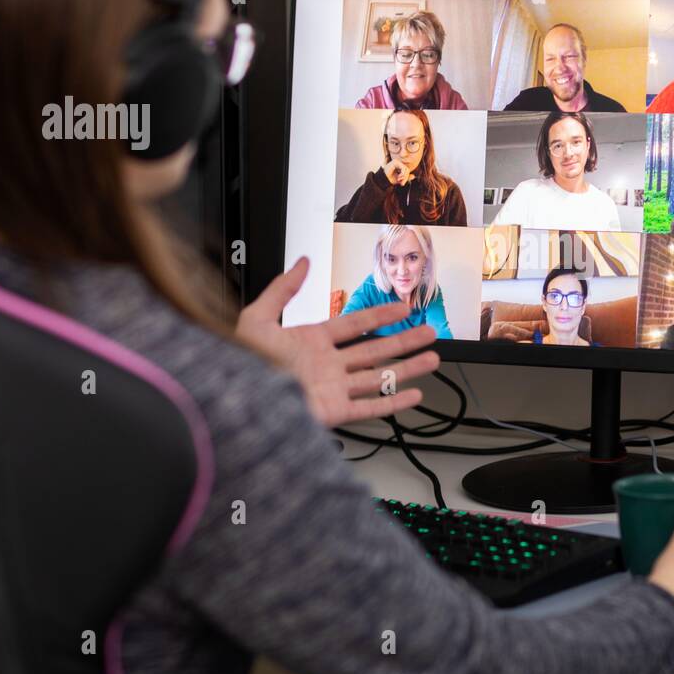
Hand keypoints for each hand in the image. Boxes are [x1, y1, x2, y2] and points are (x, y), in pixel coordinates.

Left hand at [235, 257, 439, 425]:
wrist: (240, 401)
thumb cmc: (243, 364)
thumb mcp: (257, 318)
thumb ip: (283, 289)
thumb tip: (303, 262)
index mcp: (312, 341)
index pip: (355, 324)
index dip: (380, 314)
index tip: (403, 307)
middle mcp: (328, 365)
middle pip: (376, 349)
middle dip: (405, 340)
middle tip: (429, 332)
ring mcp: (334, 388)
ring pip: (379, 377)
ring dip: (408, 369)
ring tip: (432, 359)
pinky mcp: (334, 412)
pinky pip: (370, 407)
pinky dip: (393, 403)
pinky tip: (413, 395)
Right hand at [383, 160, 414, 186]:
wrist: (383, 180)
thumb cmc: (390, 179)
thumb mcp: (400, 179)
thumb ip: (406, 177)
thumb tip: (414, 176)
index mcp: (399, 166)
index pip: (407, 170)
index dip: (406, 177)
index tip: (402, 184)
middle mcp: (398, 162)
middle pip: (407, 170)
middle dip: (406, 177)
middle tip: (402, 183)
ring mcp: (396, 161)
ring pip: (406, 169)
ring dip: (404, 176)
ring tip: (399, 180)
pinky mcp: (395, 162)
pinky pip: (403, 168)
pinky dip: (402, 174)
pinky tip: (398, 177)